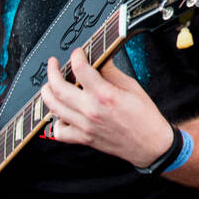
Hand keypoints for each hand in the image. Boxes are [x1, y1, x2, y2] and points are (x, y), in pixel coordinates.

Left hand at [41, 49, 175, 167]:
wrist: (151, 145)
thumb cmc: (145, 118)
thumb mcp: (132, 87)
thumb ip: (112, 72)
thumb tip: (100, 59)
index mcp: (105, 95)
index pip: (80, 69)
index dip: (76, 56)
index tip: (77, 53)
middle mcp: (91, 110)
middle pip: (58, 88)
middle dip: (52, 71)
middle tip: (53, 64)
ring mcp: (85, 126)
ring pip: (54, 107)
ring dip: (47, 93)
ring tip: (49, 85)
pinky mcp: (84, 139)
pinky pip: (59, 131)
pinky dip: (56, 121)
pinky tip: (61, 113)